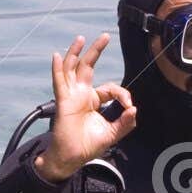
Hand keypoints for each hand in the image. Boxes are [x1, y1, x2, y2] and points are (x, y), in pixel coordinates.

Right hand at [34, 33, 137, 183]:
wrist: (73, 156)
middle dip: (96, 51)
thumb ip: (125, 122)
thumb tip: (134, 109)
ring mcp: (71, 95)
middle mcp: (82, 95)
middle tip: (105, 36)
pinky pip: (59, 81)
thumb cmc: (89, 145)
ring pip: (72, 69)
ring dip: (76, 53)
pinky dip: (58, 68)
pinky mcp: (63, 100)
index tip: (129, 107)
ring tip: (81, 38)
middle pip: (88, 67)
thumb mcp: (113, 133)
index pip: (111, 88)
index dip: (123, 94)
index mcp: (94, 101)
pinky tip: (57, 56)